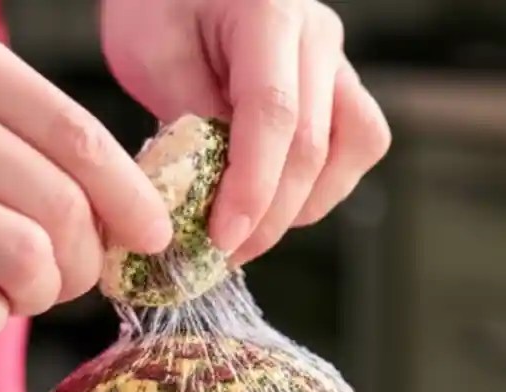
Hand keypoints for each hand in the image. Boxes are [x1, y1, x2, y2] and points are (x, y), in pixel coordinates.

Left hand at [101, 0, 391, 265]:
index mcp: (268, 11)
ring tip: (251, 230)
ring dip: (304, 203)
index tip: (222, 237)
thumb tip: (212, 199)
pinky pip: (354, 144)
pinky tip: (276, 202)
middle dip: (270, 213)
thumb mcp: (150, 52)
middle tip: (224, 253)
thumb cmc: (160, 4)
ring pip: (353, 147)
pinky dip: (321, 185)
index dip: (252, 186)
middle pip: (314, 143)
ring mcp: (338, 59)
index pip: (274, 113)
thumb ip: (188, 118)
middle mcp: (317, 34)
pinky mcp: (342, 85)